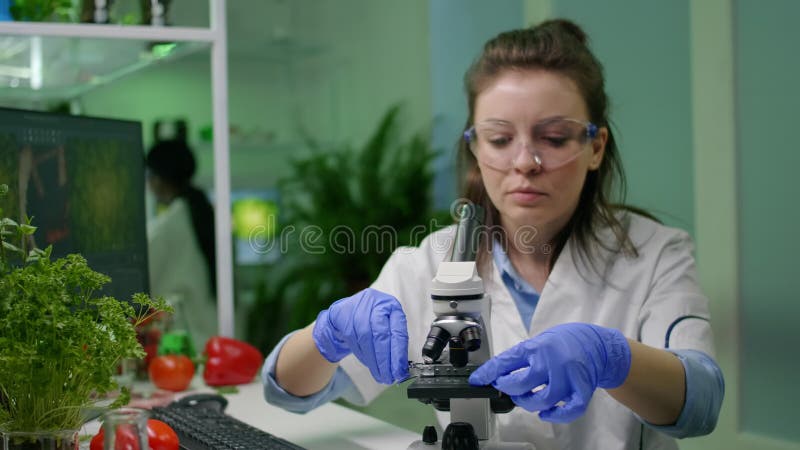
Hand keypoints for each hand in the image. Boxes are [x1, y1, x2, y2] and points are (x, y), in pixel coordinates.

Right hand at [312, 288, 408, 383]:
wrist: (345, 312)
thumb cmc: (370, 320)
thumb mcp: (387, 324)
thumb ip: (394, 341)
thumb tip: (399, 367)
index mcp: (390, 305)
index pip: (397, 330)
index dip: (398, 353)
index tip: (400, 370)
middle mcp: (375, 304)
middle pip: (381, 335)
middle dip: (385, 360)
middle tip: (389, 376)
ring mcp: (357, 309)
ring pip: (366, 340)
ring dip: (373, 362)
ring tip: (380, 375)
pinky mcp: (343, 317)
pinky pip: (354, 341)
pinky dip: (363, 356)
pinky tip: (369, 364)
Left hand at [468, 323, 630, 422]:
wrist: (596, 344)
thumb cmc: (564, 342)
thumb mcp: (539, 341)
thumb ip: (522, 357)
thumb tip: (498, 373)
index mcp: (537, 347)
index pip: (506, 361)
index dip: (487, 373)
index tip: (476, 380)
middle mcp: (552, 362)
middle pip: (521, 384)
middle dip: (507, 389)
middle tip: (504, 388)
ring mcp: (568, 377)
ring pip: (542, 400)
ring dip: (528, 403)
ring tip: (524, 398)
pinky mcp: (582, 390)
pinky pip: (568, 410)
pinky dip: (555, 416)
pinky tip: (546, 413)